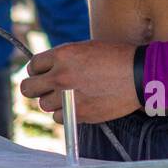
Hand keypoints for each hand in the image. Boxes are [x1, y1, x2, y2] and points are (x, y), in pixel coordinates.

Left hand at [20, 40, 140, 124]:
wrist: (139, 75)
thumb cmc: (116, 58)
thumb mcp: (85, 49)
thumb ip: (63, 60)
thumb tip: (47, 70)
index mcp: (62, 55)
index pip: (32, 66)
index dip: (37, 71)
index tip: (43, 74)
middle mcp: (61, 76)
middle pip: (28, 89)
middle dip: (35, 88)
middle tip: (45, 88)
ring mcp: (68, 97)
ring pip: (44, 105)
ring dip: (53, 102)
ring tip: (68, 97)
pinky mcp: (78, 114)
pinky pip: (59, 118)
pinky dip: (65, 115)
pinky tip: (76, 107)